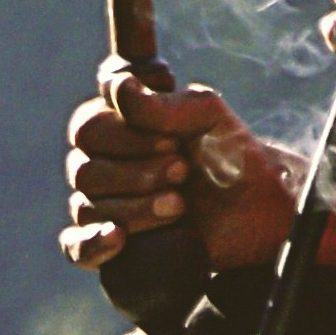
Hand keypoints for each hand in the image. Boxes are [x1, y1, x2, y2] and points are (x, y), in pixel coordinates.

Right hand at [61, 71, 298, 271]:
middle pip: (85, 155)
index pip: (94, 114)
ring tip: (179, 205)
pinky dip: (92, 242)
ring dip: (136, 205)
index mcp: (125, 116)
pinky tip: (118, 238)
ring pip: (87, 201)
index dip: (126, 129)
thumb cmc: (234, 156)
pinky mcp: (109, 243)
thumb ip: (166, 105)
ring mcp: (102, 199)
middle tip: (182, 170)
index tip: (173, 137)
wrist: (259, 211)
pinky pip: (76, 246)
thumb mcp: (210, 119)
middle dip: (136, 165)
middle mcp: (105, 154)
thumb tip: (117, 88)